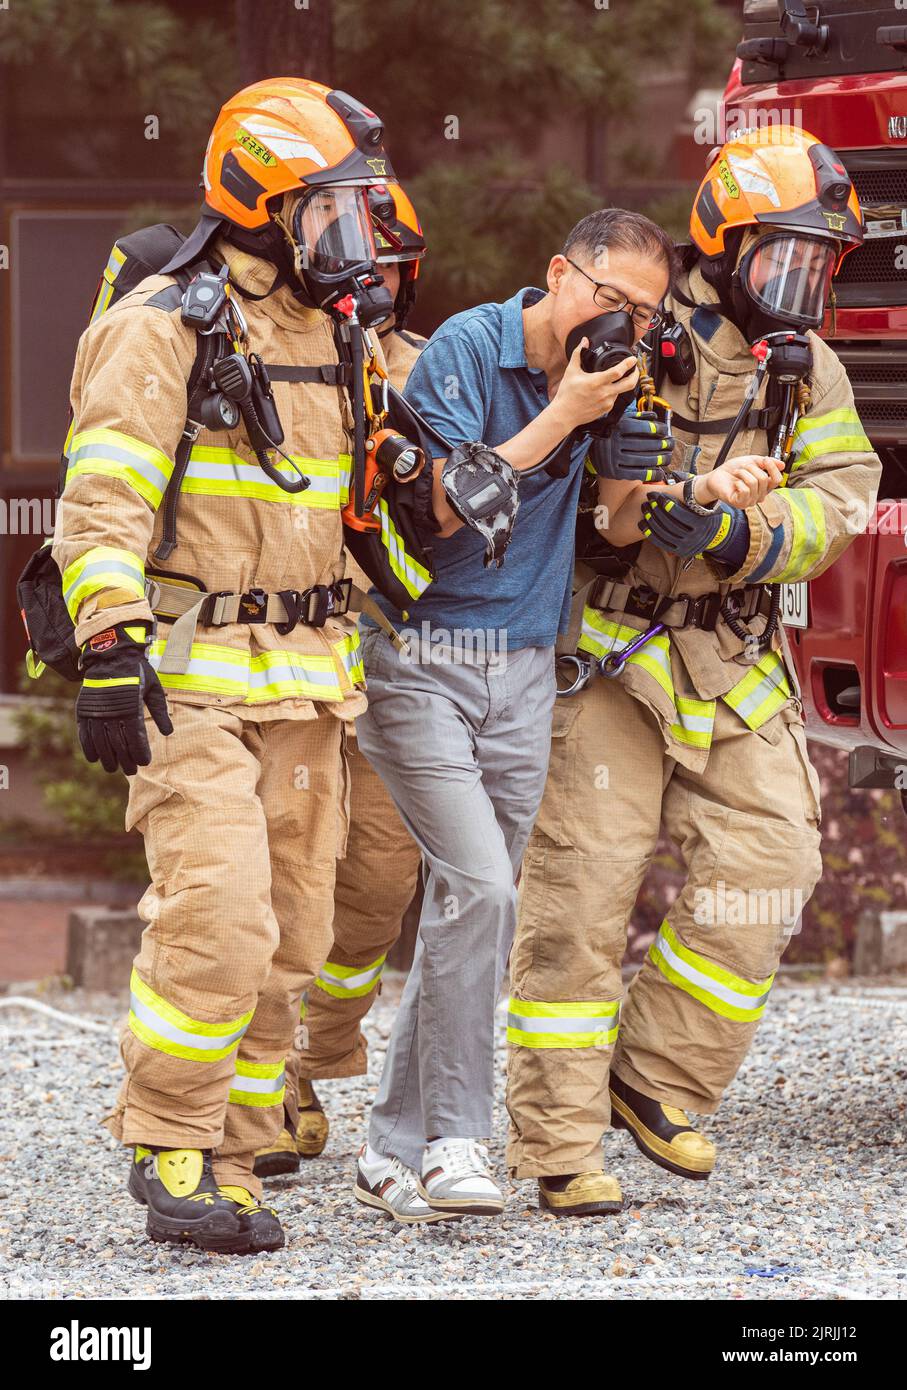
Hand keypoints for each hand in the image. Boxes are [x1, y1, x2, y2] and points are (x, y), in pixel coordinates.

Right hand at [76, 621, 172, 775]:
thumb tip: (168, 733)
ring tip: (113, 768)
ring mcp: (96, 711)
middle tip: (131, 770)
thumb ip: (160, 711)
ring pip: (101, 742)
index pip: (136, 737)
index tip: (145, 763)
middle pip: (119, 743)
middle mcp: (112, 711)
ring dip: (107, 757)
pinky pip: (84, 733)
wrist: (111, 655)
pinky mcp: (84, 709)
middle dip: (125, 760)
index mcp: (131, 707)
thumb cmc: (137, 672)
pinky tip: (94, 758)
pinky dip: (88, 747)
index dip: (140, 752)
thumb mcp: (153, 688)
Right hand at [550, 340, 639, 430]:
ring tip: (617, 379)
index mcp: (597, 382)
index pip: (618, 371)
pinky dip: (613, 393)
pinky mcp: (606, 409)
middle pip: (629, 384)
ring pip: (621, 391)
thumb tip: (584, 341)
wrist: (564, 415)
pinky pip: (615, 399)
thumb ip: (578, 354)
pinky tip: (606, 390)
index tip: (633, 359)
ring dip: (621, 384)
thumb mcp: (571, 371)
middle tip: (635, 369)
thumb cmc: (567, 394)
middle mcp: (604, 393)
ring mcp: (607, 402)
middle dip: (635, 374)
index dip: (628, 364)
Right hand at [591, 410, 674, 481]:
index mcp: (617, 427)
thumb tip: (655, 417)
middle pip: (643, 445)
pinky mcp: (614, 472)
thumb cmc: (611, 431)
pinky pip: (635, 474)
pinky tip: (659, 472)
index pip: (641, 428)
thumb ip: (637, 417)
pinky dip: (650, 475)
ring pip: (641, 460)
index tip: (665, 430)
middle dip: (661, 445)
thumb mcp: (620, 420)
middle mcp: (614, 443)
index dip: (657, 429)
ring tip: (667, 458)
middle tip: (671, 444)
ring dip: (658, 460)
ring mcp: (613, 459)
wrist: (591, 448)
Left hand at [638, 493, 727, 557]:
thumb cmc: (706, 514)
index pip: (682, 514)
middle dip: (657, 511)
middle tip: (649, 500)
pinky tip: (643, 523)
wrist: (716, 535)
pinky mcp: (680, 552)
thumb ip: (694, 497)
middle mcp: (696, 537)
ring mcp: (687, 546)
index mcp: (702, 524)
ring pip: (664, 534)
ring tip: (645, 509)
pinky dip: (650, 533)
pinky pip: (661, 543)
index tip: (658, 496)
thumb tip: (679, 478)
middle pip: (671, 524)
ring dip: (651, 520)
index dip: (668, 505)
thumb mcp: (707, 506)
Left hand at [697, 454, 783, 508]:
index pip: (777, 480)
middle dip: (752, 468)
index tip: (765, 459)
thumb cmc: (733, 470)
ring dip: (743, 473)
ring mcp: (750, 501)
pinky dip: (738, 482)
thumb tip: (782, 465)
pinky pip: (745, 490)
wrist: (716, 476)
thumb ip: (767, 463)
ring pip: (754, 482)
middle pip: (764, 479)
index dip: (772, 468)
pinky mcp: (740, 503)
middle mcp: (759, 495)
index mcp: (764, 486)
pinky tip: (734, 483)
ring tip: (737, 474)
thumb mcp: (752, 461)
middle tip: (742, 468)